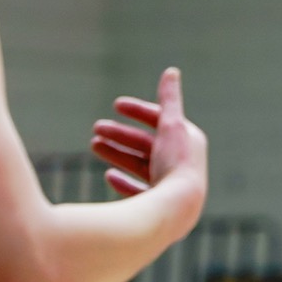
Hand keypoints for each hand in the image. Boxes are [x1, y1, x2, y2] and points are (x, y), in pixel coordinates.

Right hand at [90, 67, 208, 198]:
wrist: (177, 210)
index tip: (115, 105)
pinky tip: (109, 177)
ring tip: (93, 145)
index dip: (139, 111)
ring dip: (117, 154)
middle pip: (147, 144)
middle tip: (95, 129)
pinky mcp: (160, 207)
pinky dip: (124, 183)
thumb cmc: (176, 165)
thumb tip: (172, 71)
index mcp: (188, 142)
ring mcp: (170, 187)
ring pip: (140, 166)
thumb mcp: (171, 126)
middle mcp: (182, 164)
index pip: (161, 121)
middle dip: (120, 135)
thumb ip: (170, 99)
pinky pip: (139, 193)